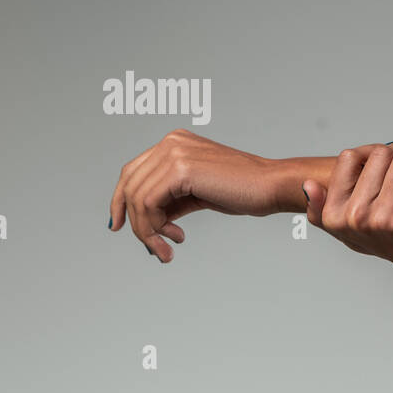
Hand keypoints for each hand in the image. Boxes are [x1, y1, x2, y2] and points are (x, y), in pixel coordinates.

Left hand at [109, 129, 279, 260]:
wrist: (272, 187)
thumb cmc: (245, 192)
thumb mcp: (199, 194)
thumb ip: (172, 200)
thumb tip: (148, 222)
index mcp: (175, 143)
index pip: (133, 172)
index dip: (121, 200)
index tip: (121, 226)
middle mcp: (171, 142)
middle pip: (130, 184)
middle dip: (136, 221)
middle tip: (154, 248)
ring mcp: (174, 153)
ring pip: (137, 197)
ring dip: (147, 231)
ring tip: (166, 250)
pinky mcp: (180, 170)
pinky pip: (149, 204)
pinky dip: (154, 228)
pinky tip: (176, 239)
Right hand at [303, 142, 392, 284]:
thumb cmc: (389, 244)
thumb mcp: (347, 233)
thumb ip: (322, 211)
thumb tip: (309, 184)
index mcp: (336, 216)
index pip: (349, 158)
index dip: (371, 150)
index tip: (389, 155)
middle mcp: (357, 218)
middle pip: (380, 155)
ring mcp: (386, 219)